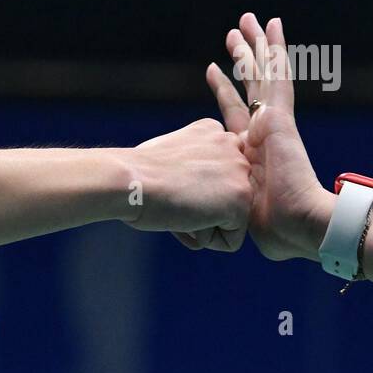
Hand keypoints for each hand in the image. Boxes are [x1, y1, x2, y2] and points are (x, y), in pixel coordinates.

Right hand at [122, 119, 251, 251]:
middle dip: (203, 208)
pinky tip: (187, 219)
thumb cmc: (137, 174)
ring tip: (179, 207)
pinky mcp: (242, 198)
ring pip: (230, 219)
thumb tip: (203, 199)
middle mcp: (233, 145)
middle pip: (226, 198)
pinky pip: (230, 241)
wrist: (131, 181)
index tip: (171, 185)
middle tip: (174, 199)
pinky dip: (206, 240)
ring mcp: (241, 171)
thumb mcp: (173, 154)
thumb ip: (196, 168)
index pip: (219, 176)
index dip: (194, 191)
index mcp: (215, 132)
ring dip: (203, 224)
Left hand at [205, 13, 333, 261]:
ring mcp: (275, 121)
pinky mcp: (281, 116)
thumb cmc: (275, 231)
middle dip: (243, 57)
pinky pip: (277, 75)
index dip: (225, 90)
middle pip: (252, 84)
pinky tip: (271, 27)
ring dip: (256, 45)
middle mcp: (265, 131)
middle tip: (235, 31)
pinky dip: (274, 50)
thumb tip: (209, 226)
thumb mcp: (238, 214)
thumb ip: (226, 209)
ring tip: (248, 18)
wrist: (300, 225)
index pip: (237, 111)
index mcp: (253, 152)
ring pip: (264, 73)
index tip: (213, 67)